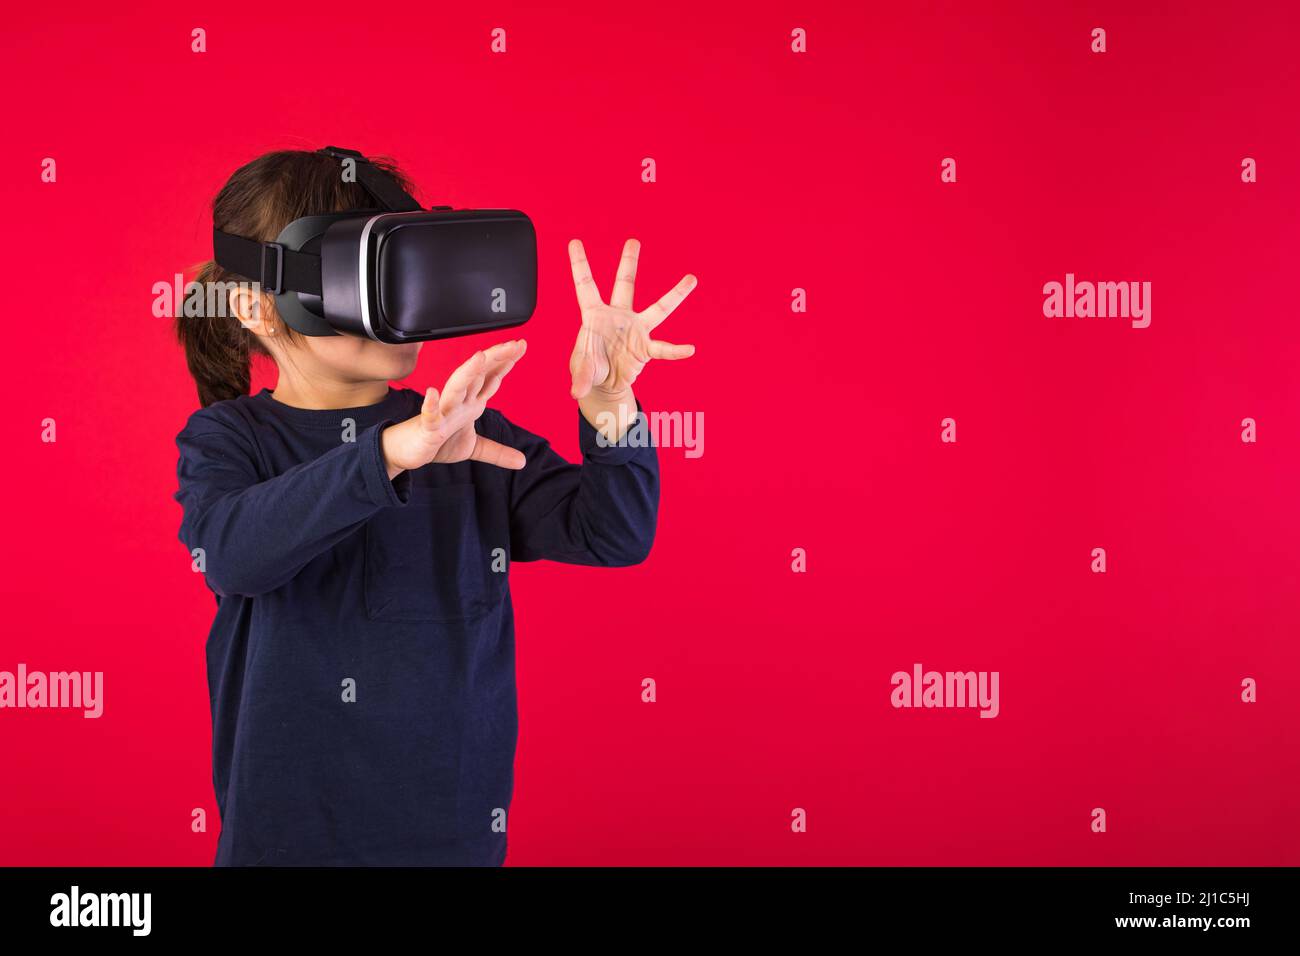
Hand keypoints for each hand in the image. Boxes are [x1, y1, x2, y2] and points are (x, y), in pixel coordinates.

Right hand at [381, 339, 526, 477]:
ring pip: (456, 388)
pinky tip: (432, 393)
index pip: (489, 377)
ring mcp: (443, 412)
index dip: (505, 361)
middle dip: (495, 358)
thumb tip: (522, 461)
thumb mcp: (473, 447)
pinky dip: (430, 405)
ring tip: (480, 357)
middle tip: (515, 344)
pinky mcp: (428, 427)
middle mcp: (458, 402)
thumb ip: (498, 452)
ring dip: (468, 372)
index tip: (521, 345)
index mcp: (469, 402)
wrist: (408, 451)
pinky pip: (429, 415)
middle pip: (478, 375)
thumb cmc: (438, 441)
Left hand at [567, 238, 696, 400]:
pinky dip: (676, 351)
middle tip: (634, 241)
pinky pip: (663, 349)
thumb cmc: (590, 368)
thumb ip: (580, 378)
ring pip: (658, 309)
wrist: (604, 383)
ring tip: (691, 279)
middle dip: (629, 262)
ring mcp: (635, 330)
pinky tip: (689, 350)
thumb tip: (576, 393)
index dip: (579, 264)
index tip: (574, 243)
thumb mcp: (582, 370)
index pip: (585, 285)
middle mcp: (618, 316)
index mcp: (595, 315)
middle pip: (625, 285)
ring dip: (674, 296)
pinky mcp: (645, 348)